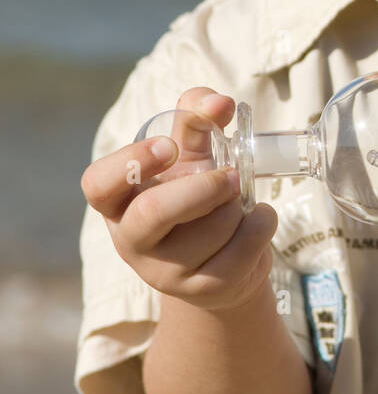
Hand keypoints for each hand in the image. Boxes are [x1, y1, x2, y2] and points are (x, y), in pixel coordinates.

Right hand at [80, 87, 277, 311]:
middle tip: (231, 175)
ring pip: (209, 232)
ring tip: (241, 198)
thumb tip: (218, 103)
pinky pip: (241, 252)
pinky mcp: (203, 290)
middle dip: (201, 188)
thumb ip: (197, 117)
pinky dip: (261, 224)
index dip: (130, 162)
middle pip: (152, 213)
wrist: (224, 258)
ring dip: (238, 205)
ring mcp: (165, 272)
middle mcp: (132, 240)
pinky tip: (257, 218)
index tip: (168, 146)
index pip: (98, 185)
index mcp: (119, 202)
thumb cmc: (196, 194)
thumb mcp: (190, 154)